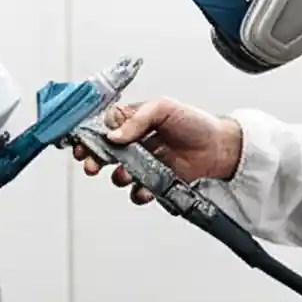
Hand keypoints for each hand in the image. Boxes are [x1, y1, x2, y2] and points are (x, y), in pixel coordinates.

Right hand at [74, 98, 242, 204]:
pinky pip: (137, 191)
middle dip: (94, 160)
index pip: (103, 127)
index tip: (82, 145)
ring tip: (126, 175)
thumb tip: (113, 136)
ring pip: (118, 174)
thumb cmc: (194, 122)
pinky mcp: (153, 180)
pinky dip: (138, 193)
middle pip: (103, 153)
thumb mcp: (163, 108)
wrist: (219, 147)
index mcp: (132, 120)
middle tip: (92, 166)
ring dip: (118, 177)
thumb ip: (137, 120)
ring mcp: (142, 162)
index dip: (89, 136)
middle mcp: (134, 142)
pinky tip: (144, 189)